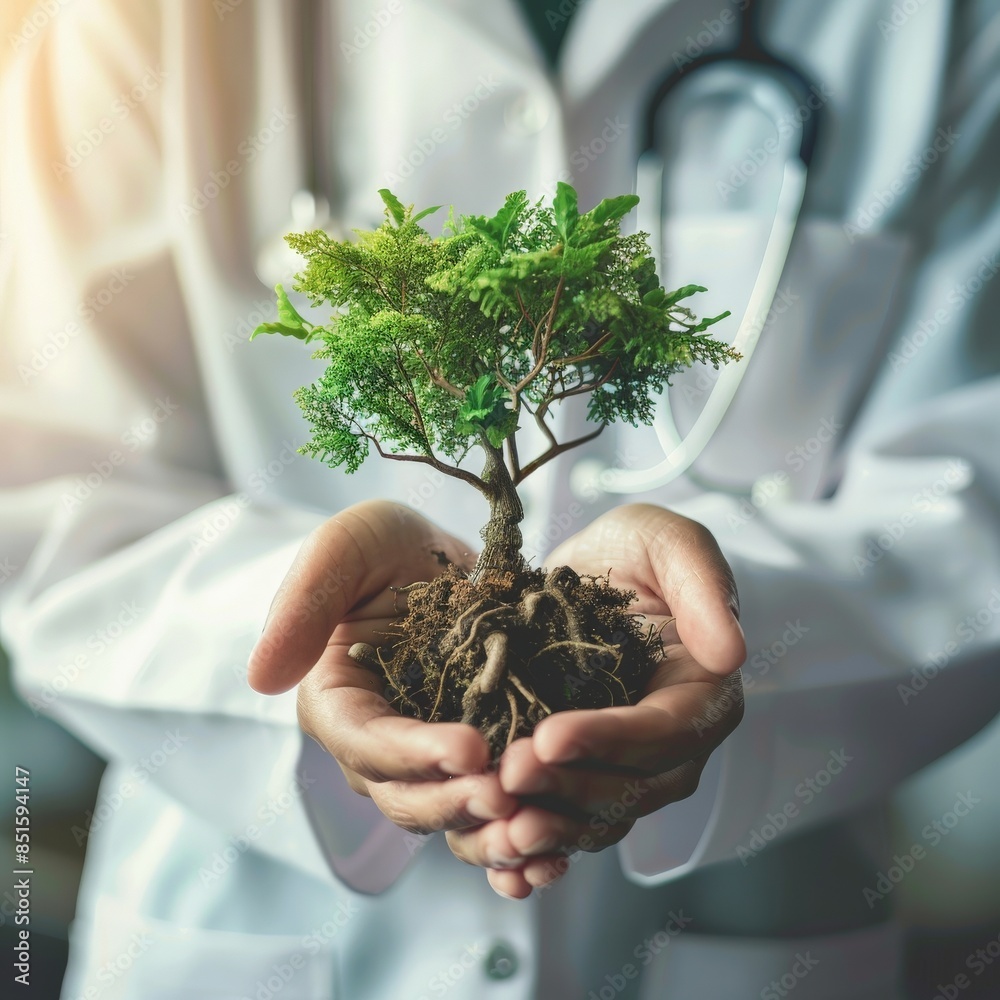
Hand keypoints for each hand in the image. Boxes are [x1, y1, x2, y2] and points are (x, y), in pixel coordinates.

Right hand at [248, 501, 518, 837]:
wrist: (439, 554)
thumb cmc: (384, 545)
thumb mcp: (345, 547)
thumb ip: (304, 600)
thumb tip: (261, 679)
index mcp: (336, 699)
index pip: (363, 741)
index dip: (411, 753)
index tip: (470, 749)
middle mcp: (375, 740)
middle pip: (404, 792)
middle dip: (453, 800)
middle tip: (508, 795)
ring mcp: (427, 752)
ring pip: (448, 808)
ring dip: (486, 827)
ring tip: (536, 825)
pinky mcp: (475, 752)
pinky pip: (488, 799)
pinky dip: (516, 824)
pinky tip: (556, 839)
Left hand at [442, 504, 746, 898]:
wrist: (587, 571)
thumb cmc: (634, 550)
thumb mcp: (666, 540)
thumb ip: (702, 582)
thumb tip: (732, 653)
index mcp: (702, 693)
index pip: (667, 731)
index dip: (611, 740)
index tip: (550, 735)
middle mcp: (672, 744)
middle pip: (633, 786)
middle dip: (570, 786)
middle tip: (508, 774)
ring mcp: (625, 765)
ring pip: (599, 816)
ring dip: (550, 826)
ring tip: (496, 822)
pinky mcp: (582, 772)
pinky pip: (565, 818)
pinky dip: (533, 839)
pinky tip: (492, 842)